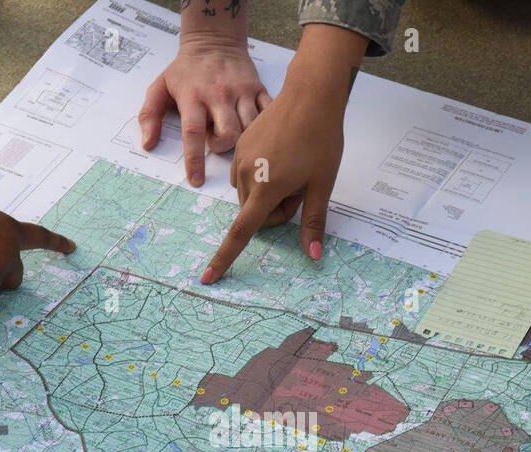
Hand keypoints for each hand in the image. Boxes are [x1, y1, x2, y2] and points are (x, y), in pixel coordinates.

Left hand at [140, 32, 270, 186]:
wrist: (214, 40)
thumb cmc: (185, 70)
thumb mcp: (160, 87)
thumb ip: (149, 115)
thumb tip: (148, 144)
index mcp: (193, 96)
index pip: (194, 133)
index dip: (195, 160)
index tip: (196, 180)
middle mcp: (219, 93)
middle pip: (229, 134)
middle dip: (222, 147)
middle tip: (214, 140)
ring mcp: (241, 90)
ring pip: (250, 127)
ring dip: (242, 139)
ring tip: (230, 131)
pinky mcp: (258, 88)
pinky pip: (267, 114)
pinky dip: (262, 127)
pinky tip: (251, 126)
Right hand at [201, 24, 365, 283]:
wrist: (310, 93)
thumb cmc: (321, 139)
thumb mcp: (322, 184)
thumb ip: (313, 221)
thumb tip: (312, 255)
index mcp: (266, 187)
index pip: (242, 232)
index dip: (224, 259)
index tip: (208, 278)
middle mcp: (246, 176)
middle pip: (253, 215)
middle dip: (276, 211)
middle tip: (301, 187)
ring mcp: (239, 159)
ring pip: (250, 196)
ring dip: (269, 193)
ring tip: (293, 167)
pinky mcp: (239, 146)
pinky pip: (246, 177)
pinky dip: (263, 176)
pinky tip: (283, 154)